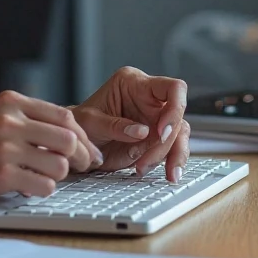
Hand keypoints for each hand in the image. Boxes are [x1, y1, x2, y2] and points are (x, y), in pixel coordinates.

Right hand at [0, 90, 104, 200]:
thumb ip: (32, 119)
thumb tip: (77, 137)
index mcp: (11, 102)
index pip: (64, 116)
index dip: (82, 136)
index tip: (88, 151)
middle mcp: (9, 120)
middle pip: (68, 139)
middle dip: (80, 157)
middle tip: (80, 168)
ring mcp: (5, 147)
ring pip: (59, 166)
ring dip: (58, 176)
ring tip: (43, 176)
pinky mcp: (1, 173)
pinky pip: (44, 186)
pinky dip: (42, 190)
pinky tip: (29, 186)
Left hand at [71, 66, 188, 181]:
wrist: (76, 142)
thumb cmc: (81, 123)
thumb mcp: (90, 122)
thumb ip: (115, 125)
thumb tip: (143, 132)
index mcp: (134, 83)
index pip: (171, 88)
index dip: (174, 109)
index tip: (161, 132)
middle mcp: (149, 98)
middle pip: (178, 115)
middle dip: (168, 142)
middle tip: (147, 161)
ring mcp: (155, 117)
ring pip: (180, 134)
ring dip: (173, 156)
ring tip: (158, 173)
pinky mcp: (156, 137)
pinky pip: (174, 149)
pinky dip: (171, 163)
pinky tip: (165, 174)